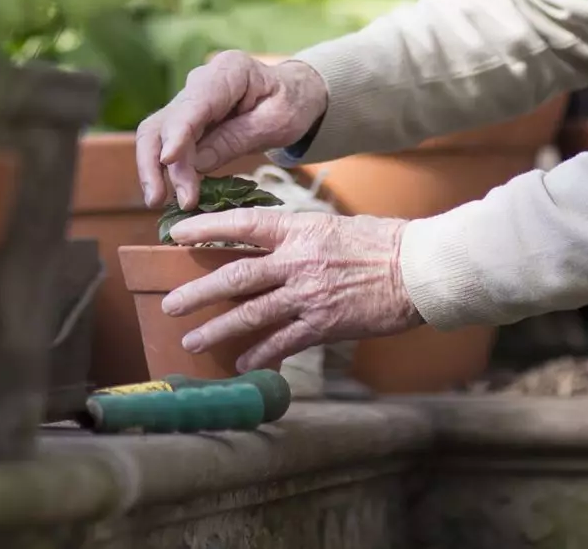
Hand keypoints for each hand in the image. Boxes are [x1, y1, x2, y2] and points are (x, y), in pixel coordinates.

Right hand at [136, 51, 328, 210]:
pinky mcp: (186, 120)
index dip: (178, 132)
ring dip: (152, 168)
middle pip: (165, 120)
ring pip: (155, 133)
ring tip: (157, 201)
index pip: (194, 103)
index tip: (168, 160)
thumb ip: (236, 139)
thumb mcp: (276, 124)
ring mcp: (189, 101)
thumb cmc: (291, 104)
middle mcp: (200, 82)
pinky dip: (162, 169)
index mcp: (229, 71)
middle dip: (158, 161)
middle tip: (163, 199)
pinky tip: (167, 193)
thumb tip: (194, 164)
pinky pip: (165, 143)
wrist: (295, 94)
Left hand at [159, 208, 423, 370]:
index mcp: (299, 228)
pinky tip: (241, 362)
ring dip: (217, 329)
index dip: (205, 229)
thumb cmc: (382, 241)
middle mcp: (297, 261)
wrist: (418, 268)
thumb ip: (299, 236)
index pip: (242, 225)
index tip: (174, 235)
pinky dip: (259, 353)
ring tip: (191, 340)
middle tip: (169, 304)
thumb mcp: (333, 225)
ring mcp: (309, 294)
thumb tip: (269, 245)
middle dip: (197, 292)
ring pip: (251, 314)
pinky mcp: (324, 323)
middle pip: (235, 277)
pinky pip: (283, 342)